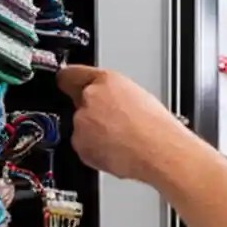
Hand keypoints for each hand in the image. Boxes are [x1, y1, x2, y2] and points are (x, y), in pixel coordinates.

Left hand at [57, 65, 181, 181]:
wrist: (159, 153)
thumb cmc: (158, 129)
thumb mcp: (142, 98)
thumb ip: (117, 95)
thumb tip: (113, 103)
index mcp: (107, 80)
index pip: (73, 73)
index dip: (70, 80)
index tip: (67, 82)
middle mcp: (90, 97)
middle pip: (79, 103)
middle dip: (92, 113)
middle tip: (116, 124)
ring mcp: (82, 122)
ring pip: (82, 127)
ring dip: (95, 134)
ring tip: (122, 140)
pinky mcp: (80, 144)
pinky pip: (84, 147)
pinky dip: (95, 151)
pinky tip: (116, 151)